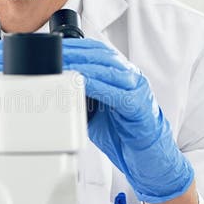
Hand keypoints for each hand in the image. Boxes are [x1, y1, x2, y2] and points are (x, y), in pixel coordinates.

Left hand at [62, 38, 193, 203]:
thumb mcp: (97, 109)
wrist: (148, 157)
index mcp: (123, 74)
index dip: (77, 46)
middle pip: (102, 56)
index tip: (56, 45)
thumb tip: (56, 88)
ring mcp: (138, 90)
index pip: (99, 51)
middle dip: (76, 53)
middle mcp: (132, 78)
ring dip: (83, 67)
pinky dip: (97, 86)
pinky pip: (116, 93)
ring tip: (63, 66)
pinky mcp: (139, 107)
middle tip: (55, 54)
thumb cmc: (122, 133)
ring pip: (109, 71)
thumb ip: (82, 96)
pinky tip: (81, 83)